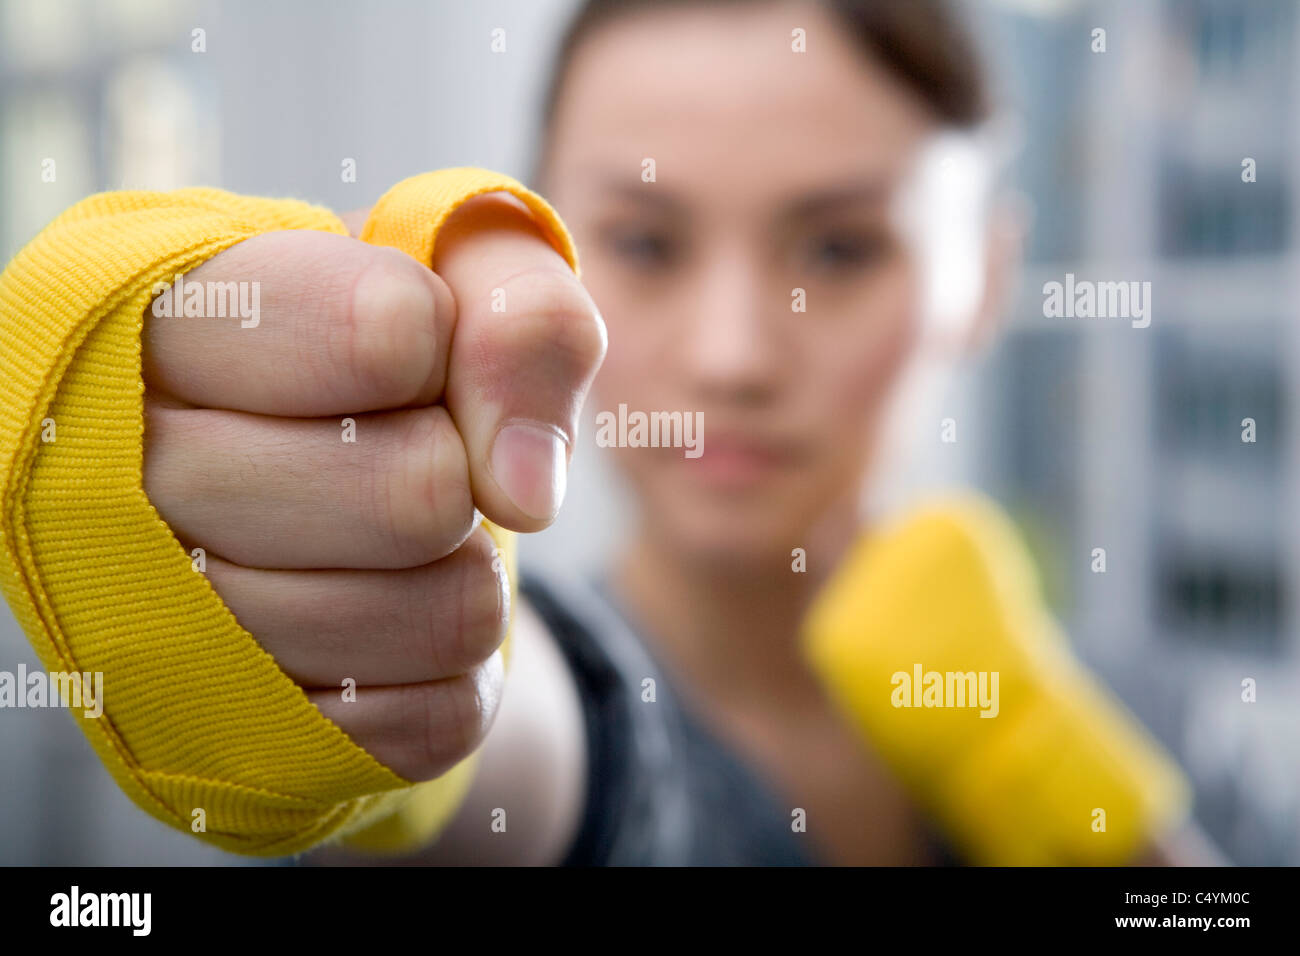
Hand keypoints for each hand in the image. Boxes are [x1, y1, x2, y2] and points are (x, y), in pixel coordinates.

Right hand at [142, 193, 605, 781]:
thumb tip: (523, 489)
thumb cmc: (381, 366)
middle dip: (456, 470)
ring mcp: (166, 630)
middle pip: (418, 494)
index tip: (403, 351)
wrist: (324, 483)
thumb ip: (521, 318)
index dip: (443, 349)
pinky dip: (454, 669)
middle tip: (403, 454)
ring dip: (464, 575)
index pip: (385, 335)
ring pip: (442, 615)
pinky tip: (381, 627)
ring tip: (393, 544)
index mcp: (161, 321)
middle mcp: (122, 480)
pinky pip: (441, 717)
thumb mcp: (459, 282)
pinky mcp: (241, 738)